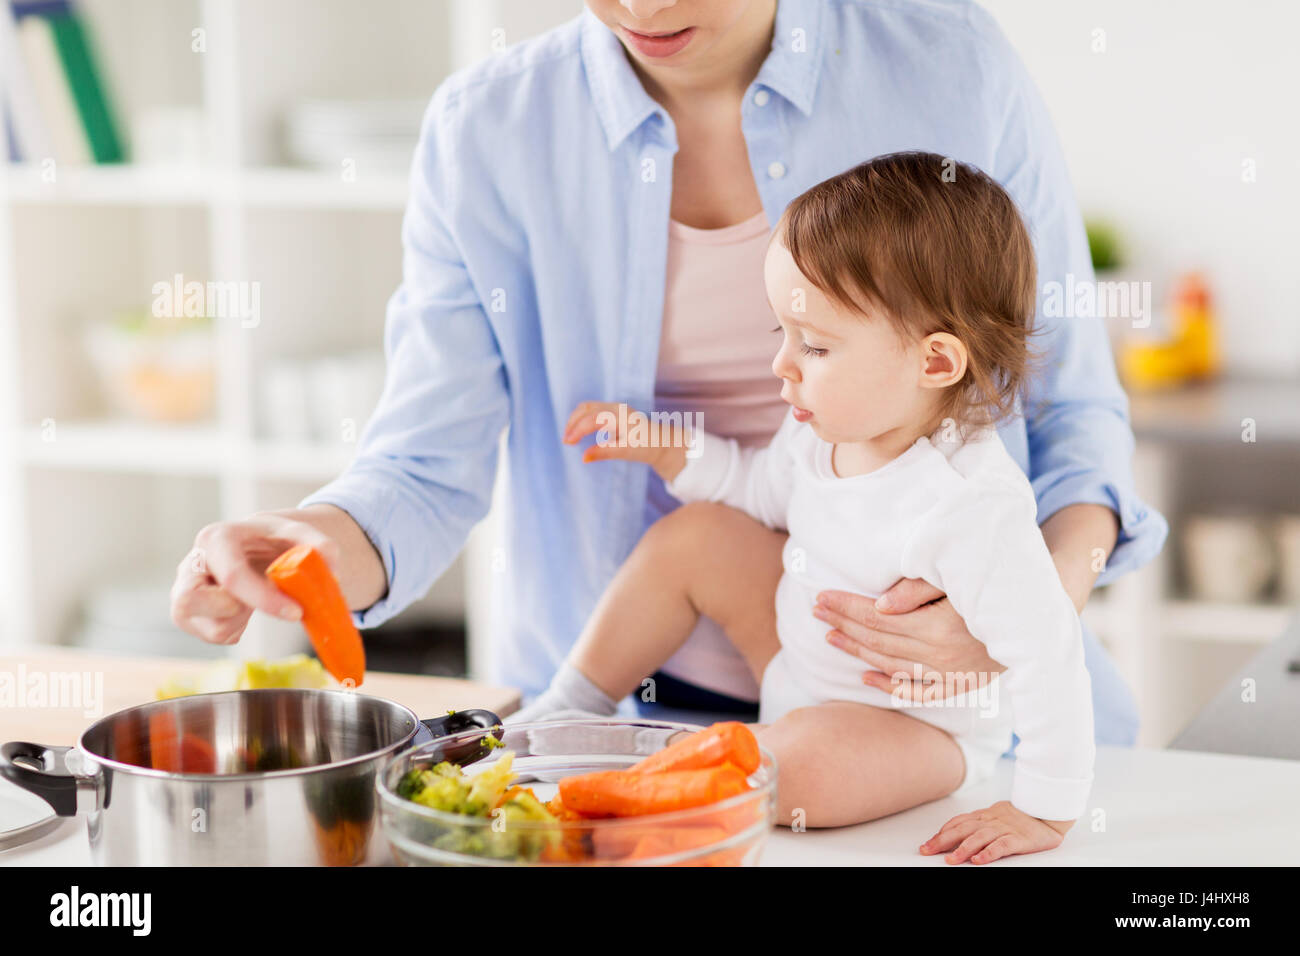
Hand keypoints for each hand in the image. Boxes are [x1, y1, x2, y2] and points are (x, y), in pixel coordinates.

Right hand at [170, 513, 341, 644]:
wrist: (252, 547)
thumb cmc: (272, 541)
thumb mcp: (298, 533)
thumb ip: (320, 546)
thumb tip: (333, 572)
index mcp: (216, 539)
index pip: (232, 576)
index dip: (264, 599)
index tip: (296, 613)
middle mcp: (190, 565)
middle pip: (194, 602)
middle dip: (236, 611)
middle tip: (260, 603)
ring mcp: (183, 592)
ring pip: (213, 628)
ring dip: (244, 621)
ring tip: (252, 598)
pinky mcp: (187, 616)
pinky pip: (217, 637)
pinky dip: (238, 629)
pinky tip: (243, 608)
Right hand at [563, 400, 688, 481]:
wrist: (661, 443)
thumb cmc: (646, 447)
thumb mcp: (625, 452)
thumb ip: (604, 453)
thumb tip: (584, 458)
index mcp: (619, 415)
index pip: (591, 419)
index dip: (577, 430)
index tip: (568, 443)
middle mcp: (615, 408)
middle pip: (586, 408)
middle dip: (572, 422)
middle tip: (566, 440)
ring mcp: (614, 408)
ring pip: (588, 408)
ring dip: (576, 420)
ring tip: (570, 437)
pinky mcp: (613, 412)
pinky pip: (593, 411)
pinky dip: (582, 419)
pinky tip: (579, 433)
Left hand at [813, 578, 1005, 700]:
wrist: (1042, 619)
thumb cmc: (996, 586)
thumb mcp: (958, 579)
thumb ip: (917, 590)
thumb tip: (879, 605)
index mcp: (937, 627)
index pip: (876, 617)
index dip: (846, 607)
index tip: (821, 597)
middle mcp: (940, 656)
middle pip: (878, 640)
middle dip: (843, 624)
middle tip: (816, 611)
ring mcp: (949, 674)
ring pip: (890, 665)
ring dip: (857, 651)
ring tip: (830, 637)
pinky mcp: (959, 683)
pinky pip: (916, 690)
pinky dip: (888, 685)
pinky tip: (864, 677)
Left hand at [920, 800, 1073, 864]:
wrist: (1047, 811)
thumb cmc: (1020, 817)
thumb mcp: (995, 816)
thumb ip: (977, 824)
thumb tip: (953, 834)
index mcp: (984, 816)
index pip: (958, 822)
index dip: (942, 832)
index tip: (927, 843)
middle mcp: (990, 821)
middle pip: (962, 829)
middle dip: (942, 841)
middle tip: (927, 850)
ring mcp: (1004, 829)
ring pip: (979, 838)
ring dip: (962, 849)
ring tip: (950, 860)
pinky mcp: (1018, 839)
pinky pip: (1001, 846)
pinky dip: (988, 853)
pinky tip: (978, 861)